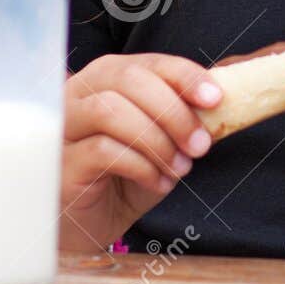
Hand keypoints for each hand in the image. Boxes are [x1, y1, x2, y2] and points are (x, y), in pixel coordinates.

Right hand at [61, 53, 223, 252]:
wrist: (92, 221)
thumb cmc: (127, 174)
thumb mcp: (163, 139)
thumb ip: (183, 115)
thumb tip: (223, 99)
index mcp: (107, 77)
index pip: (148, 62)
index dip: (184, 76)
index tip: (215, 99)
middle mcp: (80, 92)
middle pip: (128, 80)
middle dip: (173, 112)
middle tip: (201, 145)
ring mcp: (64, 126)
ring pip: (110, 111)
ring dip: (157, 140)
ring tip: (181, 168)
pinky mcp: (61, 162)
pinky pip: (103, 150)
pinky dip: (141, 167)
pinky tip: (158, 184)